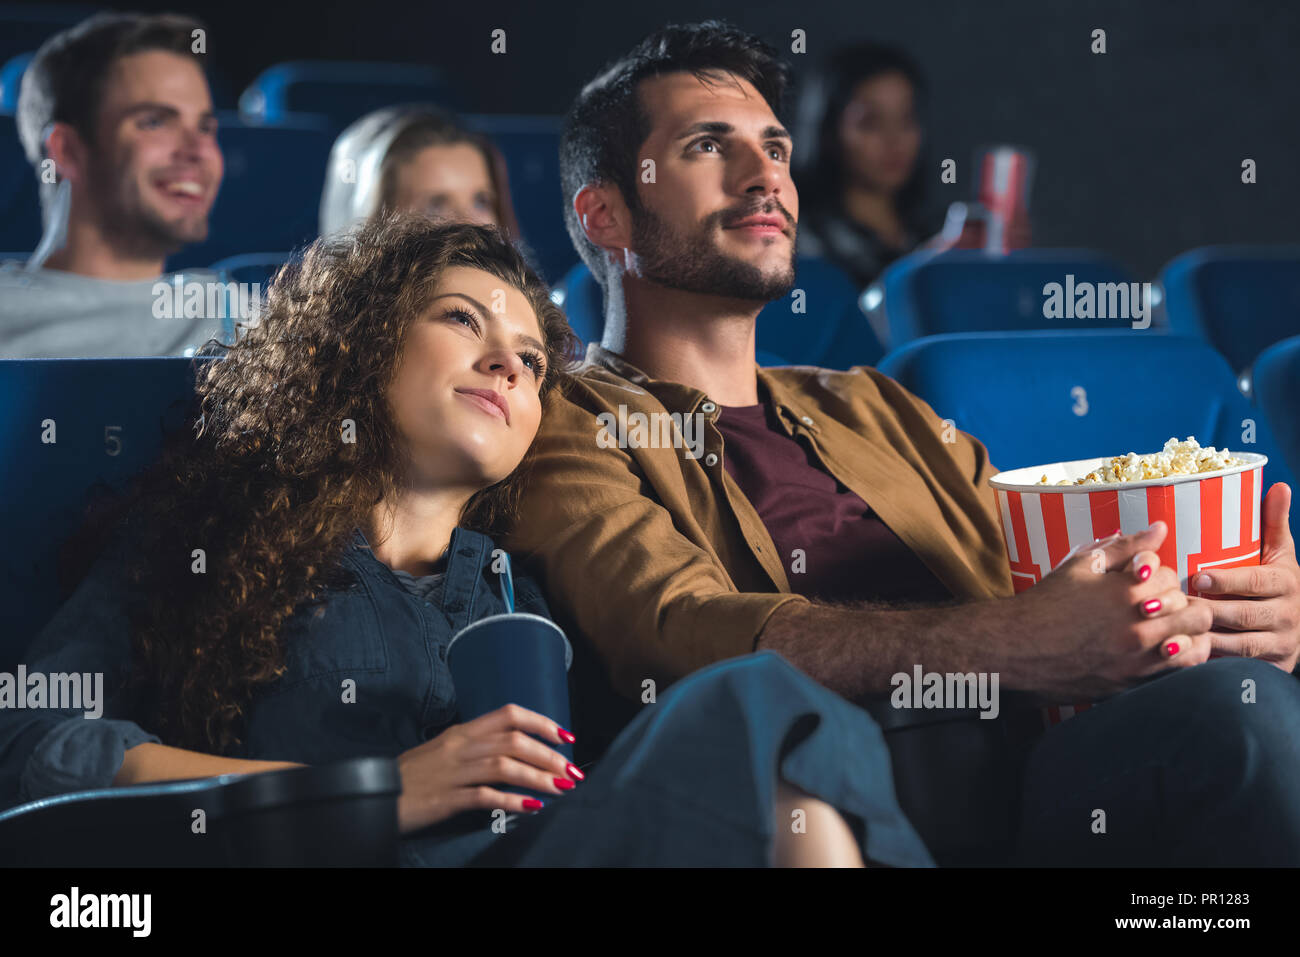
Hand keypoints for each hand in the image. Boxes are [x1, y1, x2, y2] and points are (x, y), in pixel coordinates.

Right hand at [395, 704, 580, 833]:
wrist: (376, 794)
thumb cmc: (413, 774)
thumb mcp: (444, 750)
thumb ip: (476, 746)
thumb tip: (513, 749)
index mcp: (463, 731)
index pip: (509, 714)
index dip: (542, 722)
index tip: (565, 737)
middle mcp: (460, 746)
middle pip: (514, 740)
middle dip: (548, 755)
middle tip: (571, 771)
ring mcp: (453, 772)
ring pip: (505, 766)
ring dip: (538, 776)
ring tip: (561, 788)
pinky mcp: (446, 798)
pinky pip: (485, 796)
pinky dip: (512, 800)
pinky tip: (532, 807)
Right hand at [1004, 520, 1213, 699]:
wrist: (1018, 647)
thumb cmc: (1047, 603)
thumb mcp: (1080, 566)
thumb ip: (1124, 547)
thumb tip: (1159, 528)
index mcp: (1126, 591)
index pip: (1172, 577)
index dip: (1161, 577)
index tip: (1144, 583)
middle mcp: (1138, 625)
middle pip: (1194, 610)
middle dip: (1183, 604)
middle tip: (1163, 605)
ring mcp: (1137, 657)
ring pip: (1197, 642)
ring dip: (1190, 631)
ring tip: (1172, 628)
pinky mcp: (1133, 682)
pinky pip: (1181, 671)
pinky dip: (1183, 657)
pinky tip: (1167, 649)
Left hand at [1187, 482, 1299, 672]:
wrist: (1296, 628)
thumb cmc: (1275, 584)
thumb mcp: (1279, 554)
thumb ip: (1273, 523)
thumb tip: (1279, 485)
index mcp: (1286, 583)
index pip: (1255, 582)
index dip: (1226, 581)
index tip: (1196, 578)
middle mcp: (1288, 615)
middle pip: (1242, 615)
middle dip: (1205, 611)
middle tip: (1169, 605)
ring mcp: (1280, 644)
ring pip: (1237, 644)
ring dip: (1203, 637)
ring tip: (1169, 629)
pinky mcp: (1270, 666)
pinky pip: (1236, 665)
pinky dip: (1209, 660)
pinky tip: (1183, 653)